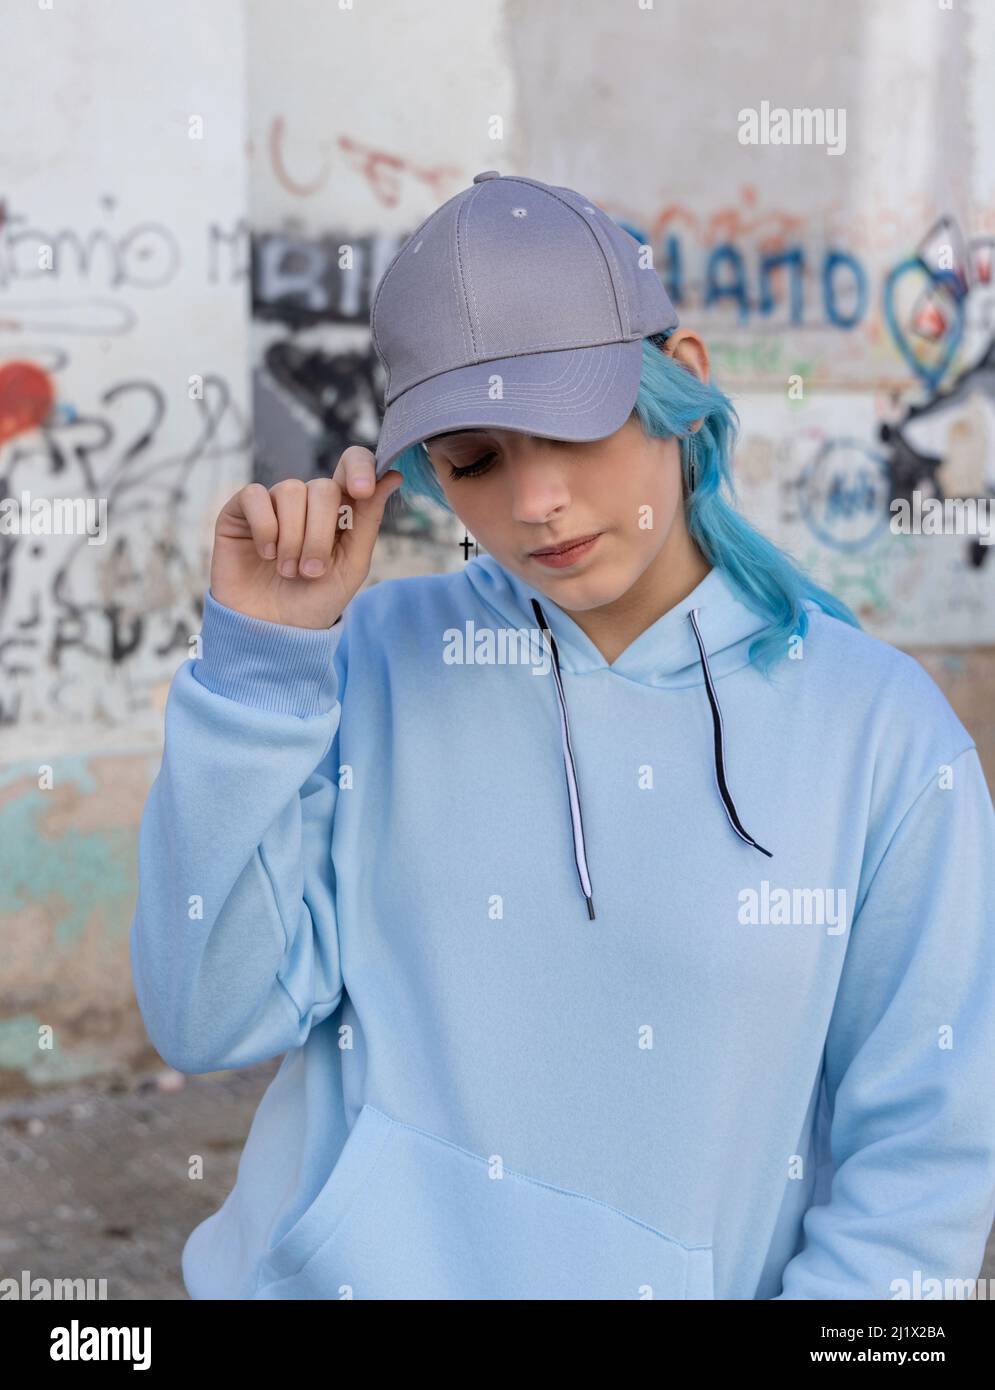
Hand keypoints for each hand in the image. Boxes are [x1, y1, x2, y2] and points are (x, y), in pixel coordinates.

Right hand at [210, 447, 401, 627]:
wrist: (272, 631)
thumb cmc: (315, 601)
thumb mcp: (351, 566)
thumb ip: (369, 520)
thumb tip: (393, 476)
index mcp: (339, 509)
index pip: (353, 463)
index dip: (360, 467)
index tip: (364, 491)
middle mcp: (307, 501)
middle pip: (323, 487)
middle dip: (321, 534)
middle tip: (311, 571)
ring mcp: (273, 504)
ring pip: (291, 491)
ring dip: (293, 539)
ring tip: (288, 570)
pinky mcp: (240, 511)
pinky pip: (256, 496)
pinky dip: (265, 528)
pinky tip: (265, 554)